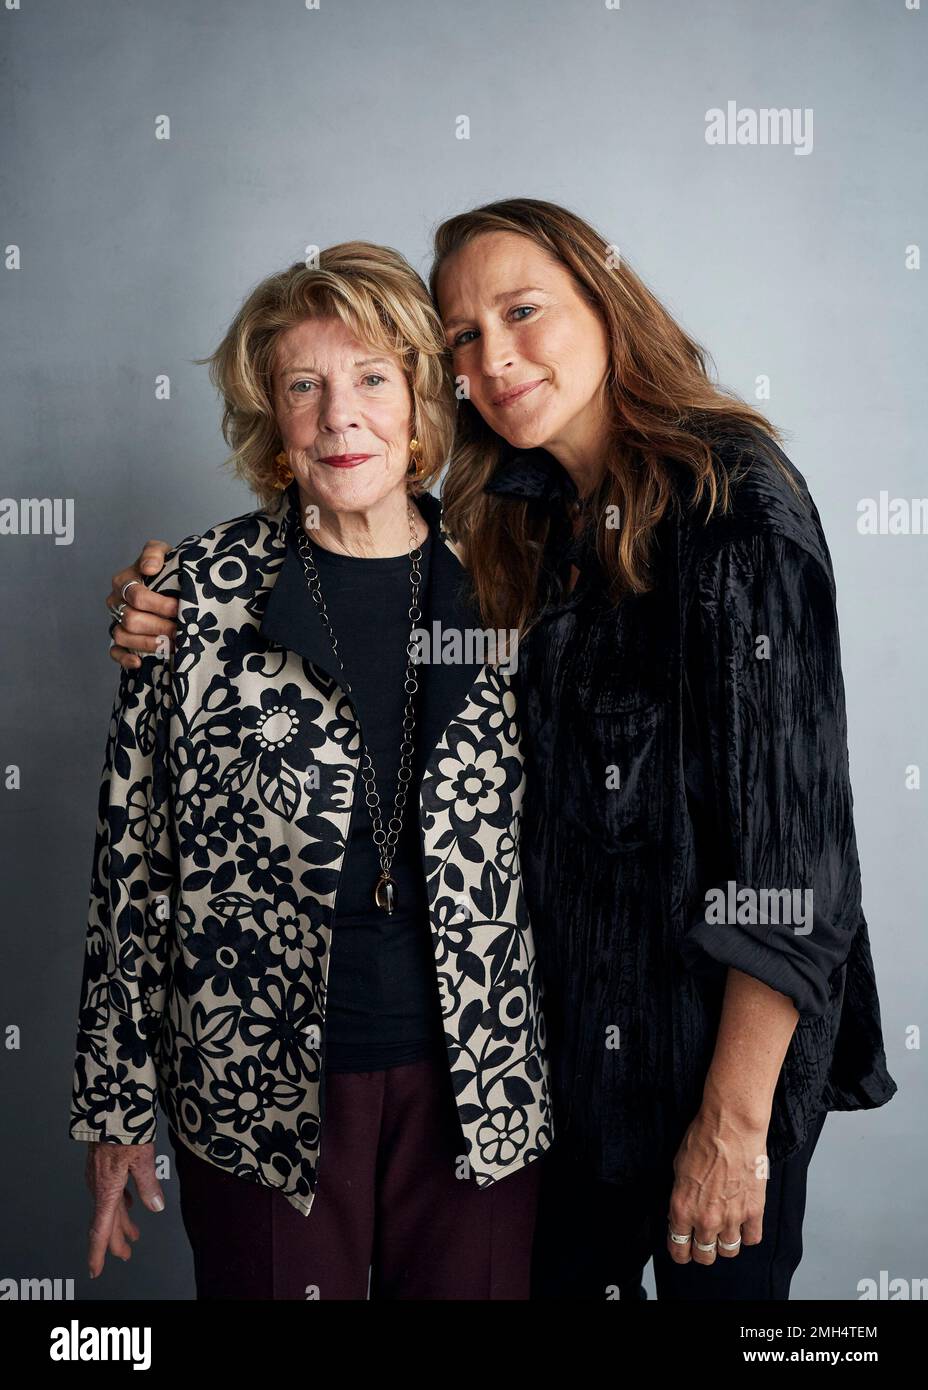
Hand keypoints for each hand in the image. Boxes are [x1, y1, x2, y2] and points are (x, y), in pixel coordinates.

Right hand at [84, 1140, 165, 1277]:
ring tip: (133, 1233)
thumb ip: (149, 1184)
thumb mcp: (143, 1158)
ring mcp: (98, 1175)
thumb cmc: (123, 1128)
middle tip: (127, 1254)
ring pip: (109, 1206)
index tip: (96, 1269)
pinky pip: (110, 1192)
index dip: (99, 1252)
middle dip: (116, 1240)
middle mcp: (99, 1185)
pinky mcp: (101, 1165)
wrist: (108, 1106)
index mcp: (107, 1189)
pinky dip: (120, 1203)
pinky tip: (129, 1202)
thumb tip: (155, 1207)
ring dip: (120, 1222)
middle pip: (106, 1221)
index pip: (101, 1230)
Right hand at [107, 541, 176, 669]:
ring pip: (123, 636)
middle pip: (131, 619)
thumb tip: (149, 568)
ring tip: (172, 645)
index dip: (159, 604)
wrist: (168, 583)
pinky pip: (115, 652)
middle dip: (159, 626)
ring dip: (149, 643)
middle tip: (181, 629)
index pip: (136, 595)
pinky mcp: (119, 640)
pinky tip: (140, 662)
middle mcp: (116, 602)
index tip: (179, 607)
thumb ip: (154, 553)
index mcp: (124, 581)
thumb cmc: (165, 568)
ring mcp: (116, 621)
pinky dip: (125, 659)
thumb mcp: (162, 552)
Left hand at [665, 1107, 768, 1266]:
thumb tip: (683, 1213)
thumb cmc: (702, 1139)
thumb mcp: (677, 1169)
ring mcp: (732, 1218)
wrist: (731, 1126)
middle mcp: (706, 1219)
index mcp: (682, 1209)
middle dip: (702, 1250)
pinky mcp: (754, 1211)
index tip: (683, 1248)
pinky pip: (752, 1239)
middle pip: (704, 1256)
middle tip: (704, 1240)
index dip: (680, 1252)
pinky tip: (743, 1223)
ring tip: (724, 1231)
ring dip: (725, 1243)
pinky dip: (747, 1234)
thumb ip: (681, 1197)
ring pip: (729, 1252)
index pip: (678, 1250)